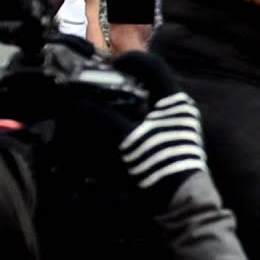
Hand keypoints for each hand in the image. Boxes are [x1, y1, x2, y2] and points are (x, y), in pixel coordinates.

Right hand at [109, 52, 207, 210]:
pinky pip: (151, 119)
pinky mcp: (172, 139)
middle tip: (100, 86)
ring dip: (127, 100)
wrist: (180, 199)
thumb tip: (79, 103)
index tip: (108, 66)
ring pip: (150, 101)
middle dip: (124, 81)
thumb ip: (103, 119)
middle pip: (150, 83)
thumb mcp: (129, 140)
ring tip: (103, 105)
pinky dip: (132, 116)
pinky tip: (114, 127)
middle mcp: (179, 108)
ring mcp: (177, 124)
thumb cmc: (160, 163)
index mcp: (173, 100)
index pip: (153, 66)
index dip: (130, 60)